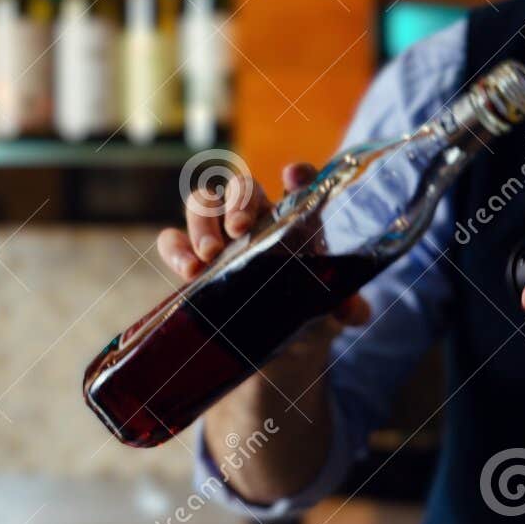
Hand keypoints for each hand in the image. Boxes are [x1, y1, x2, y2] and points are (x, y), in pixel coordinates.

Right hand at [155, 163, 370, 369]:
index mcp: (298, 221)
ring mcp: (223, 237)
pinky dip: (175, 248)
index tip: (293, 175)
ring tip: (210, 255)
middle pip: (243, 187)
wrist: (281, 348)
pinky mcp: (194, 260)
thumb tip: (351, 310)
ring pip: (203, 202)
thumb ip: (348, 308)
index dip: (298, 176)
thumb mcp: (334, 313)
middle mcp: (259, 219)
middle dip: (238, 200)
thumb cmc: (313, 316)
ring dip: (202, 222)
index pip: (299, 183)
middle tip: (239, 228)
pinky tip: (189, 270)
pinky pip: (173, 239)